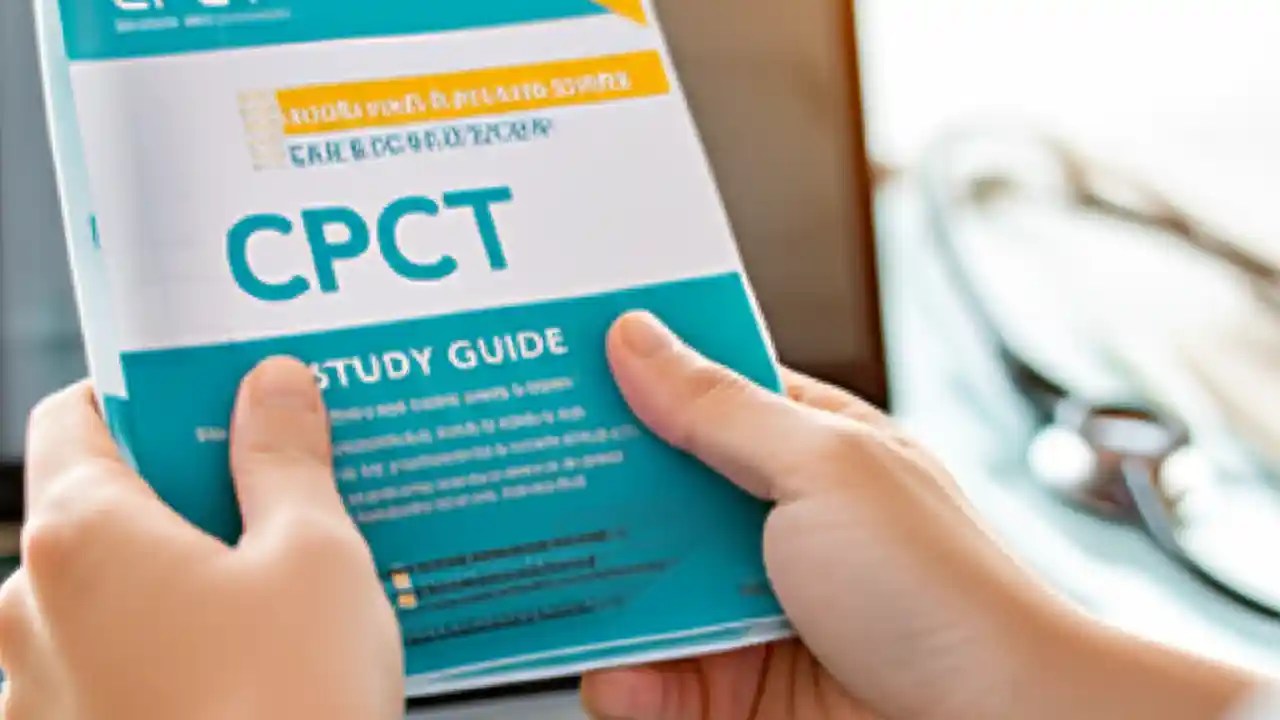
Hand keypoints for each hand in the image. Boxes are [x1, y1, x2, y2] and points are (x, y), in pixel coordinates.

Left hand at [0, 358, 402, 719]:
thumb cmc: (289, 706)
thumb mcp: (315, 557)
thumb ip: (285, 457)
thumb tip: (272, 383)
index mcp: (80, 537)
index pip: (79, 413)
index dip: (150, 392)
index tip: (216, 397)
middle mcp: (28, 611)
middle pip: (97, 503)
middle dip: (185, 487)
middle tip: (276, 490)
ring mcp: (34, 692)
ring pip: (105, 590)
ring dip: (178, 570)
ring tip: (274, 584)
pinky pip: (106, 660)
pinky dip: (166, 638)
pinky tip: (246, 657)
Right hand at [582, 312, 1256, 719]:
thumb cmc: (942, 591)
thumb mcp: (822, 469)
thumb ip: (719, 409)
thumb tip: (639, 339)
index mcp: (808, 448)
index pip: (703, 395)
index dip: (633, 379)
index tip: (559, 366)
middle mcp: (776, 524)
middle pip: (655, 495)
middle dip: (595, 495)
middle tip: (526, 481)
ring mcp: (754, 607)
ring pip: (643, 589)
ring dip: (603, 596)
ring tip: (566, 596)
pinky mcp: (737, 689)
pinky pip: (655, 676)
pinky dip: (629, 680)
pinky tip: (626, 676)